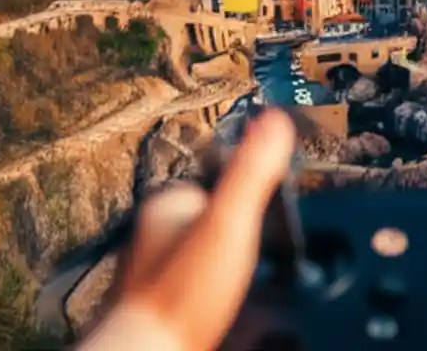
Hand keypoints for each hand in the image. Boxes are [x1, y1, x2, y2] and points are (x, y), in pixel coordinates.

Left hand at [80, 110, 295, 350]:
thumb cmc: (182, 294)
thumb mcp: (231, 220)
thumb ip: (252, 170)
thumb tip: (272, 120)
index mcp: (168, 204)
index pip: (213, 180)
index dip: (244, 192)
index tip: (266, 205)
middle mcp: (154, 235)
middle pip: (208, 219)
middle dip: (235, 232)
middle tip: (258, 250)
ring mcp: (155, 272)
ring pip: (202, 257)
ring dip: (225, 267)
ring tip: (245, 281)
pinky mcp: (161, 306)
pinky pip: (197, 290)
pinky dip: (214, 296)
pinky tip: (225, 306)